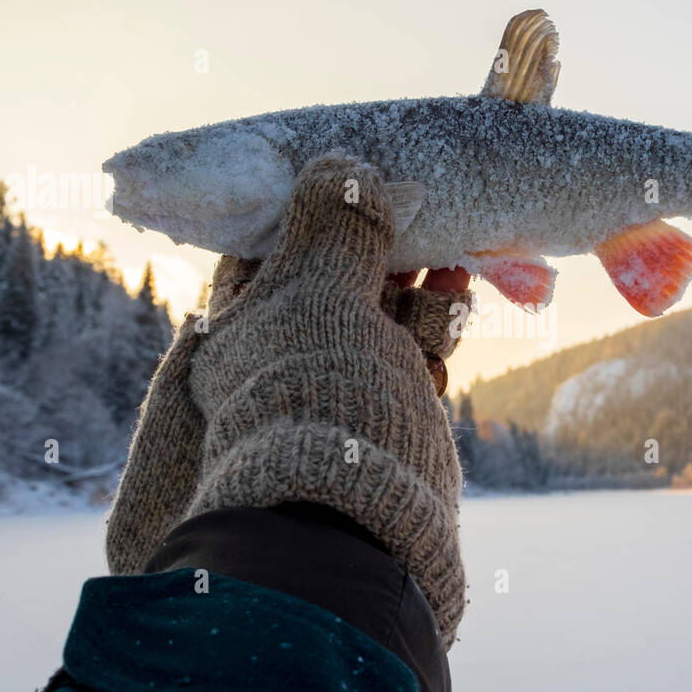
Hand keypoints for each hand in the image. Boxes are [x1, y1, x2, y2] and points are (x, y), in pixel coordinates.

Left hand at [107, 153, 471, 648]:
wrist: (348, 526)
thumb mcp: (312, 292)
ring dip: (418, 280)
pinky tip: (459, 292)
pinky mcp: (381, 426)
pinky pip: (410, 358)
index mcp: (231, 331)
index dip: (322, 212)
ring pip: (379, 319)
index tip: (363, 181)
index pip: (276, 250)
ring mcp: (329, 399)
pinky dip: (435, 323)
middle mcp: (272, 365)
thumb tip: (345, 166)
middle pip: (334, 281)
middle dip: (382, 245)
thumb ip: (331, 225)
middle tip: (422, 208)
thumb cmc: (309, 395)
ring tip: (453, 251)